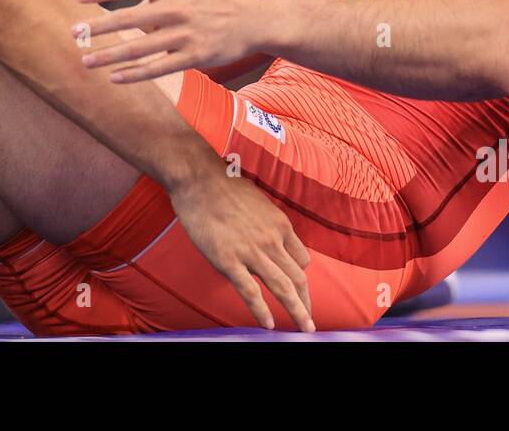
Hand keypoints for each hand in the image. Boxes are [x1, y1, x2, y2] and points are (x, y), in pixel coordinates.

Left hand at [73, 0, 263, 82]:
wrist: (256, 18)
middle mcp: (177, 7)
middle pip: (128, 18)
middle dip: (97, 27)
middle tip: (72, 33)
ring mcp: (186, 33)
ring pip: (139, 47)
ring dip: (108, 56)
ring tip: (86, 61)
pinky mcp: (195, 56)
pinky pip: (158, 67)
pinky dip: (134, 74)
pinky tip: (114, 77)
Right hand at [170, 166, 314, 330]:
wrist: (199, 178)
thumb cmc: (224, 185)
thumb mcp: (259, 200)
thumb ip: (267, 221)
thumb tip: (268, 231)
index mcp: (280, 224)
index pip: (302, 259)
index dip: (302, 278)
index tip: (300, 291)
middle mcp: (272, 240)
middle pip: (298, 278)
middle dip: (306, 302)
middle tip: (309, 321)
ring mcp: (252, 252)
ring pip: (282, 288)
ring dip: (296, 311)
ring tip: (303, 329)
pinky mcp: (229, 261)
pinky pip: (251, 292)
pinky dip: (262, 311)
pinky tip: (269, 325)